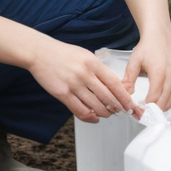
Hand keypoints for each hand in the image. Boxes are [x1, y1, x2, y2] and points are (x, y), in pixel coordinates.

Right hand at [27, 36, 144, 123]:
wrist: (40, 53)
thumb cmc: (63, 53)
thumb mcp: (85, 55)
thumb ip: (98, 69)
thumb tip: (113, 86)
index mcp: (93, 63)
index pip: (115, 84)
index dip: (125, 97)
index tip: (130, 105)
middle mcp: (85, 74)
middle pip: (107, 97)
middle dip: (117, 108)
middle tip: (120, 111)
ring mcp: (73, 84)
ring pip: (95, 106)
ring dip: (104, 113)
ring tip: (106, 113)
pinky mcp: (62, 94)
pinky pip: (80, 110)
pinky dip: (89, 117)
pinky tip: (93, 118)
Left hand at [121, 34, 170, 111]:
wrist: (159, 37)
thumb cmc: (147, 48)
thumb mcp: (134, 61)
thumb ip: (128, 79)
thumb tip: (125, 94)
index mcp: (159, 72)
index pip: (154, 97)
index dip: (147, 107)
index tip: (139, 111)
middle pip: (164, 101)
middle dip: (154, 110)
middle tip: (143, 114)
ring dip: (162, 107)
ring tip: (150, 109)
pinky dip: (170, 101)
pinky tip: (161, 102)